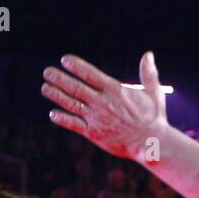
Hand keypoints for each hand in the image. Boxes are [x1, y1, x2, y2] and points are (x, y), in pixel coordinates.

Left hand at [43, 52, 169, 163]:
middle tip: (47, 72)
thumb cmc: (153, 118)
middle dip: (59, 79)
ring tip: (45, 88)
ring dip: (56, 95)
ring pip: (71, 104)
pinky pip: (74, 125)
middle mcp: (102, 103)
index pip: (90, 74)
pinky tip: (52, 114)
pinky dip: (62, 119)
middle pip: (76, 88)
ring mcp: (96, 119)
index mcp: (115, 90)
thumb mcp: (153, 92)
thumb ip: (148, 73)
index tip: (65, 60)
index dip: (76, 66)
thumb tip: (149, 54)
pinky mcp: (93, 134)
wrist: (151, 143)